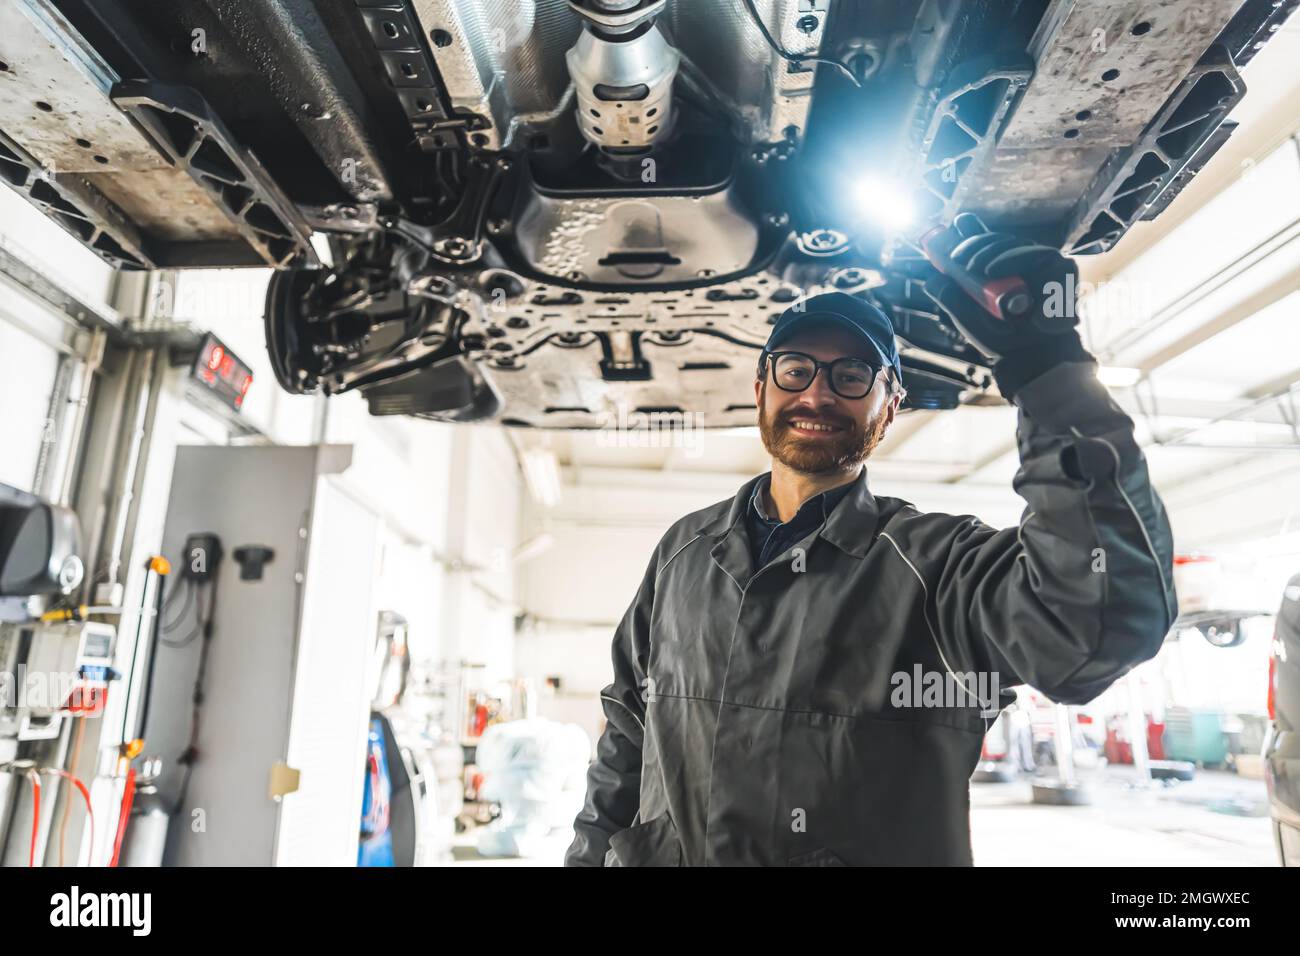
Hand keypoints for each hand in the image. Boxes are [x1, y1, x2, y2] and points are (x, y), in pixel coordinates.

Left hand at [922, 213, 1080, 357]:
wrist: (1028, 354)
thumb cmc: (999, 336)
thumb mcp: (966, 317)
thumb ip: (949, 297)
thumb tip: (930, 278)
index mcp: (997, 269)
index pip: (984, 242)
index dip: (970, 230)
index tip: (955, 224)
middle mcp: (1018, 263)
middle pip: (997, 240)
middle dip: (975, 244)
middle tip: (958, 258)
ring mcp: (1039, 264)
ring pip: (1015, 244)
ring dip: (992, 251)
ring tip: (976, 268)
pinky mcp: (1059, 268)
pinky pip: (1039, 255)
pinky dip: (1016, 259)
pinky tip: (996, 270)